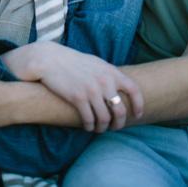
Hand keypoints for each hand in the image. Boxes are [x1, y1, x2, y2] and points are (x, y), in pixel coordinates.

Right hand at [2, 41, 143, 131]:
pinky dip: (89, 126)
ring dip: (103, 127)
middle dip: (119, 123)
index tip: (136, 116)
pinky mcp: (77, 98)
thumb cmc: (72, 61)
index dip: (138, 106)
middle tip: (115, 127)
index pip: (134, 91)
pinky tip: (87, 126)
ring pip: (104, 118)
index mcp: (111, 72)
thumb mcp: (95, 63)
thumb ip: (109, 75)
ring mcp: (91, 90)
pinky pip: (89, 119)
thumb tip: (122, 88)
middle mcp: (104, 81)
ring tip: (99, 128)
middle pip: (120, 110)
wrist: (49, 59)